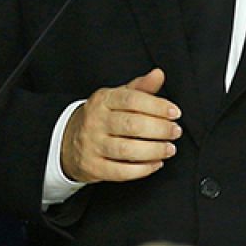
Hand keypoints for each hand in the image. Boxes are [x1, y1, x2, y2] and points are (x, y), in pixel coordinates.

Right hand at [59, 68, 179, 183]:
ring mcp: (91, 145)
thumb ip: (141, 87)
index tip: (175, 113)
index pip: (132, 100)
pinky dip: (142, 169)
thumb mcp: (118, 97)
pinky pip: (120, 172)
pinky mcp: (93, 167)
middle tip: (175, 131)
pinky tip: (156, 163)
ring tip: (169, 148)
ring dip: (154, 150)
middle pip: (132, 125)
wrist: (69, 142)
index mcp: (102, 100)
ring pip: (126, 150)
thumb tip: (158, 74)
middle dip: (160, 129)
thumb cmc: (103, 117)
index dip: (157, 106)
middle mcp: (94, 121)